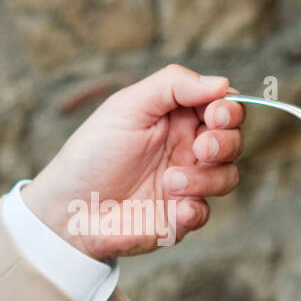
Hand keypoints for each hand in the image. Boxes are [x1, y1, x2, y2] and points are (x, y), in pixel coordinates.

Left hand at [20, 64, 243, 259]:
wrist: (67, 208)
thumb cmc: (92, 153)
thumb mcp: (127, 106)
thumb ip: (173, 85)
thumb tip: (222, 83)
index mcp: (176, 118)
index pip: (223, 107)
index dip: (229, 108)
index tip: (216, 114)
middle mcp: (186, 149)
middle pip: (233, 140)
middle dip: (225, 142)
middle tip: (200, 148)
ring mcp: (186, 184)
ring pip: (227, 177)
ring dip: (206, 178)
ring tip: (169, 182)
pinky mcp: (179, 217)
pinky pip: (205, 213)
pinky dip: (196, 210)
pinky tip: (176, 209)